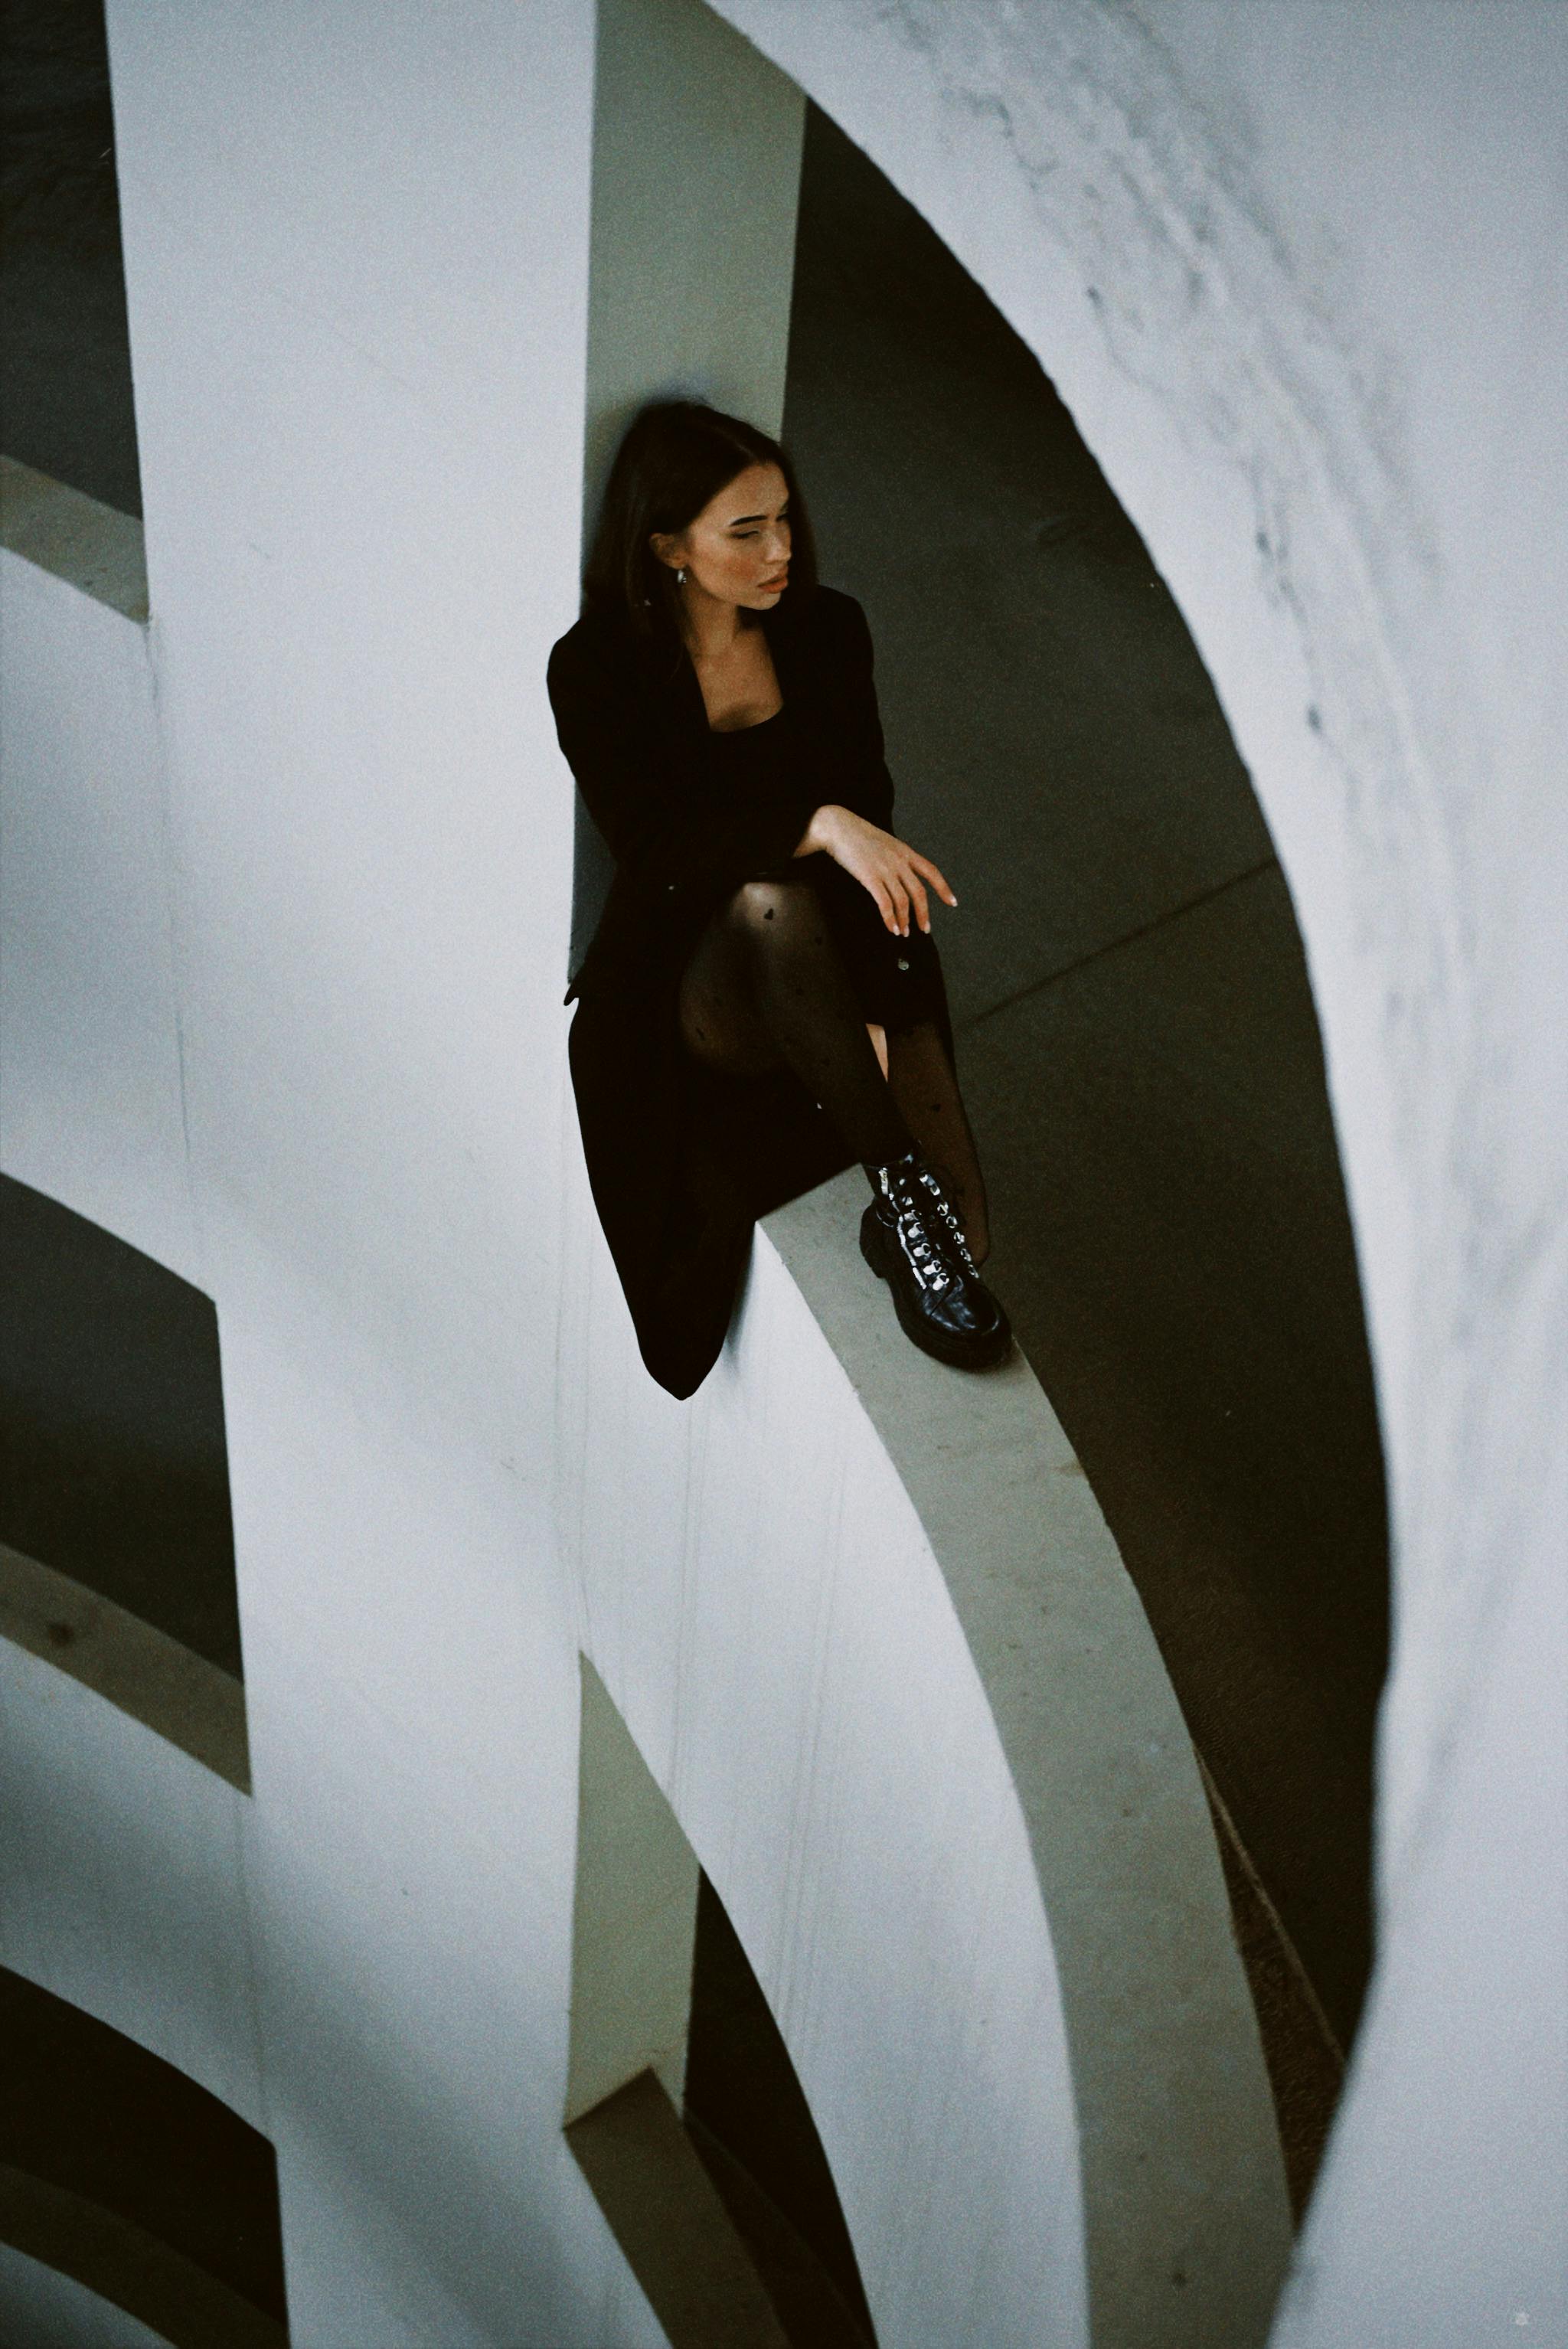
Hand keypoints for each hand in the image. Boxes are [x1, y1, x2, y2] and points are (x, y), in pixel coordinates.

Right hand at [799, 804, 956, 936]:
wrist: (838, 827)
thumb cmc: (858, 836)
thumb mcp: (886, 843)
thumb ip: (897, 858)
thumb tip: (902, 877)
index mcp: (906, 852)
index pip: (931, 872)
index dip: (943, 888)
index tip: (952, 902)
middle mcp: (899, 861)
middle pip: (919, 892)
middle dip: (923, 914)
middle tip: (925, 929)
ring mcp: (885, 869)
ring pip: (903, 901)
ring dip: (905, 920)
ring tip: (904, 932)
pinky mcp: (870, 877)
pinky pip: (885, 903)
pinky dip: (890, 919)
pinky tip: (892, 928)